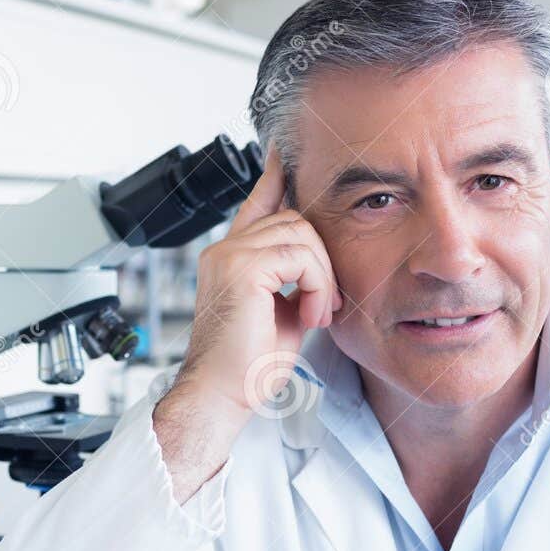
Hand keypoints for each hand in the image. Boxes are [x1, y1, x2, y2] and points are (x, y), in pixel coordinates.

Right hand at [153, 144, 340, 501]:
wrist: (222, 396)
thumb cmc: (246, 369)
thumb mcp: (280, 315)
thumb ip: (293, 282)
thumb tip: (318, 267)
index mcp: (229, 258)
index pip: (256, 203)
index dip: (274, 176)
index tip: (284, 154)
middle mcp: (223, 251)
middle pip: (294, 219)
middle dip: (322, 259)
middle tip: (327, 305)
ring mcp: (228, 256)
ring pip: (301, 235)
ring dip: (323, 277)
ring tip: (318, 314)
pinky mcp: (241, 269)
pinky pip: (300, 256)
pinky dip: (317, 286)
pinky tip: (312, 315)